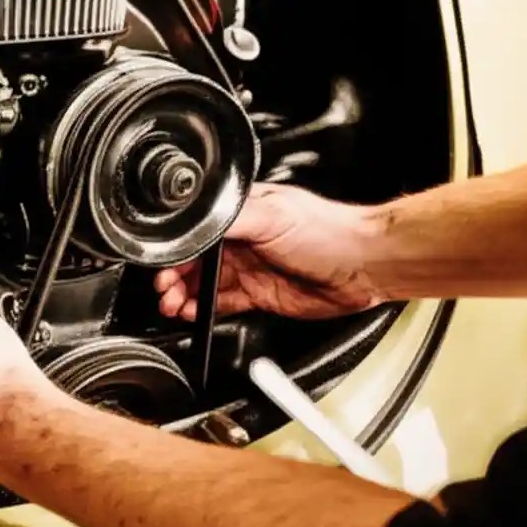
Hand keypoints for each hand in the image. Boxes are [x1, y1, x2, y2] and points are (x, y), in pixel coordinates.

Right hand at [156, 183, 387, 320]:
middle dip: (173, 275)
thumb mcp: (272, 216)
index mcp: (240, 213)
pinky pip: (222, 303)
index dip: (175, 248)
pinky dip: (203, 310)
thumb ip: (228, 221)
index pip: (195, 230)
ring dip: (183, 295)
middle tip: (164, 289)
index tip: (163, 263)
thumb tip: (192, 222)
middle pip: (193, 259)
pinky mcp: (259, 293)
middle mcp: (241, 238)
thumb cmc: (328, 231)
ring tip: (173, 305)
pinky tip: (191, 313)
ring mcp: (249, 267)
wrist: (363, 266)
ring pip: (203, 284)